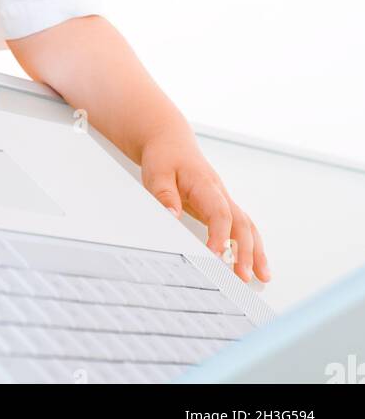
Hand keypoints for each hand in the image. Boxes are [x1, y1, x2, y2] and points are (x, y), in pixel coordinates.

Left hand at [139, 124, 270, 284]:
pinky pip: (241, 226)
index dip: (220, 235)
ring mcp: (223, 199)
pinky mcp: (221, 207)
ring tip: (262, 277)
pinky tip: (255, 265)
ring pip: (246, 225)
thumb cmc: (164, 157)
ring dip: (255, 251)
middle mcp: (219, 192)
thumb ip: (164, 195)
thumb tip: (174, 216)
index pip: (219, 212)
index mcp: (204, 184)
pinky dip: (251, 245)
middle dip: (245, 250)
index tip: (216, 256)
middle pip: (240, 222)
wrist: (170, 141)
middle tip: (243, 275)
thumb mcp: (156, 173)